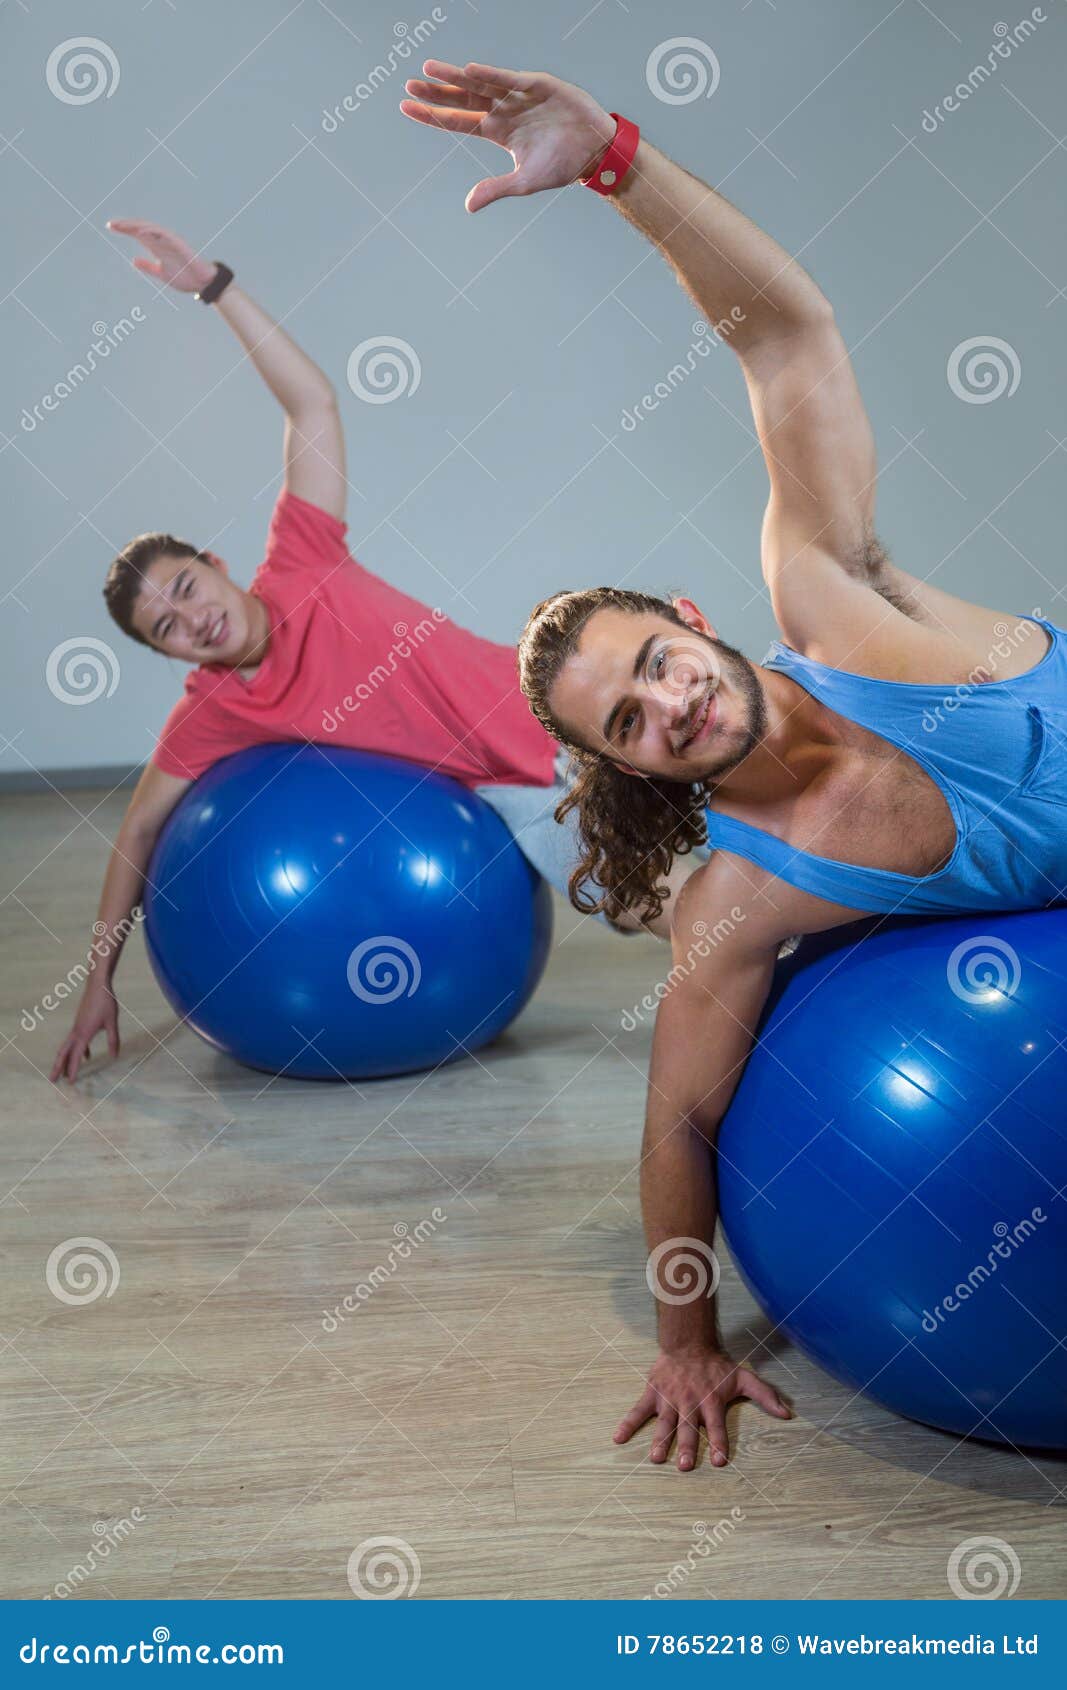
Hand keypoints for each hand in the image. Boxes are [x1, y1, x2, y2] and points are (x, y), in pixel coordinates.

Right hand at [50, 983, 119, 1083]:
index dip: (73, 1069)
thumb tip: (114, 1056)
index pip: (77, 1056)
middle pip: (64, 1053)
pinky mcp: (80, 1023)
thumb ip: (113, 1040)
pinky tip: (86, 1056)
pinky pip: (76, 1040)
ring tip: (63, 1072)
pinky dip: (79, 1050)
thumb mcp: (112, 1022)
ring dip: (65, 1060)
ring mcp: (77, 1027)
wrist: (98, 985)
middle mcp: (77, 1032)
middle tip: (52, 1080)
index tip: (70, 1082)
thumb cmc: (106, 1002)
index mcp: (84, 1033)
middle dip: (58, 1067)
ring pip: (67, 1047)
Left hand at [107, 218, 215, 292]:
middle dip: (126, 225)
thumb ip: (148, 266)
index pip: (137, 234)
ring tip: (123, 226)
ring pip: (151, 228)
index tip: (111, 227)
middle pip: (141, 228)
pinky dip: (152, 232)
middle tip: (112, 224)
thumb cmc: (185, 278)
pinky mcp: (179, 244)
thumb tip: (133, 260)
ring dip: (137, 226)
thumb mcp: (161, 273)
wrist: (202, 283)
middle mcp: (161, 241)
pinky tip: (141, 231)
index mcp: (156, 247)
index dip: (124, 229)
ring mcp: (170, 241)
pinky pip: (163, 235)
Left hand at [400, 59, 616, 212]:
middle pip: (462, 97)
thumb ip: (496, 189)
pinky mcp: (537, 85)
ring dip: (455, 76)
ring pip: (480, 83)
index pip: (458, 120)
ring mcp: (518, 95)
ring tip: (428, 69)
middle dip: (436, 92)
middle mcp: (503, 109)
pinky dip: (491, 75)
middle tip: (409, 85)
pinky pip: (509, 79)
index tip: (406, 107)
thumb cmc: (562, 166)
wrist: (595, 151)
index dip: (433, 115)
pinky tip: (469, 70)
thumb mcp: (525, 181)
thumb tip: (468, 206)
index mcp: (497, 130)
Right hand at [615, 1347, 791, 1471]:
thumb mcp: (743, 1377)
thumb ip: (765, 1395)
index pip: (717, 1426)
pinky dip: (628, 1423)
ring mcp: (669, 1398)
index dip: (719, 1442)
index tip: (719, 1461)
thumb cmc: (717, 1366)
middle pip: (688, 1428)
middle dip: (686, 1446)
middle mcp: (690, 1402)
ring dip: (660, 1440)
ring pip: (664, 1422)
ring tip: (656, 1458)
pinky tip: (618, 1438)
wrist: (688, 1342)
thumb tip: (788, 1414)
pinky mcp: (653, 1393)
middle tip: (684, 1466)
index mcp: (711, 1401)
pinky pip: (638, 1410)